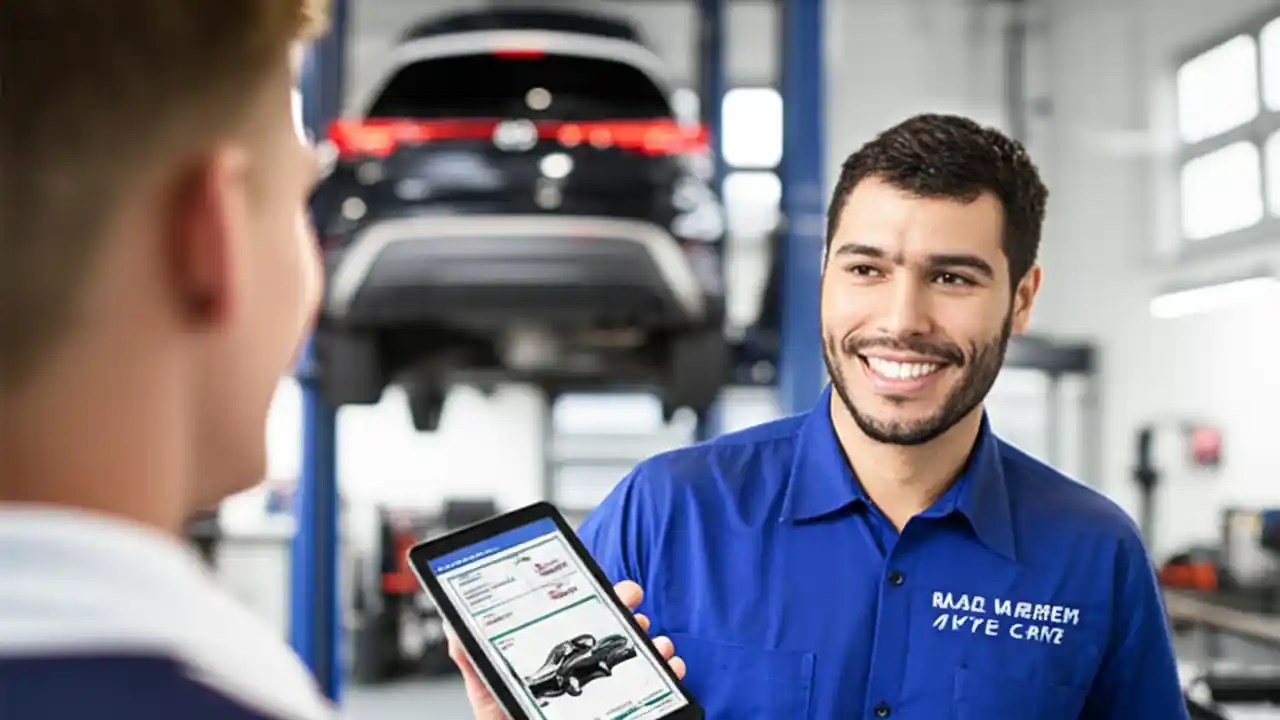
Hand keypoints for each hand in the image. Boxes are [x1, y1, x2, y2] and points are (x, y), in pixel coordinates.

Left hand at [449, 580, 684, 719]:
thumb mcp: (492, 700)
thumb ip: (476, 664)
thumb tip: (455, 624)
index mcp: (551, 666)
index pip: (575, 621)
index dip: (593, 598)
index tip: (607, 584)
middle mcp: (584, 676)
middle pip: (611, 633)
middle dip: (626, 611)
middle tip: (631, 601)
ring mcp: (609, 694)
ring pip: (638, 656)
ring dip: (652, 642)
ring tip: (654, 640)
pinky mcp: (631, 707)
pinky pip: (658, 686)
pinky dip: (670, 671)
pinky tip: (670, 664)